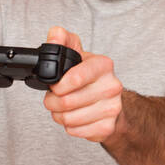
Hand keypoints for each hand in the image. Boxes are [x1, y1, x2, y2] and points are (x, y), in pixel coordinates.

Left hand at [40, 26, 123, 141]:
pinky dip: (69, 126)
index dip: (57, 86)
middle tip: (54, 98)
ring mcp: (112, 108)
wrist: (112, 102)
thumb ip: (62, 41)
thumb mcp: (77, 55)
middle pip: (67, 101)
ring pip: (69, 118)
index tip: (54, 86)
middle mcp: (112, 86)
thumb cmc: (90, 78)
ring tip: (64, 108)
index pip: (74, 78)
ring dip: (59, 115)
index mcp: (104, 65)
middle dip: (53, 102)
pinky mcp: (108, 127)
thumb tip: (55, 34)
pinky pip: (75, 130)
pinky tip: (75, 117)